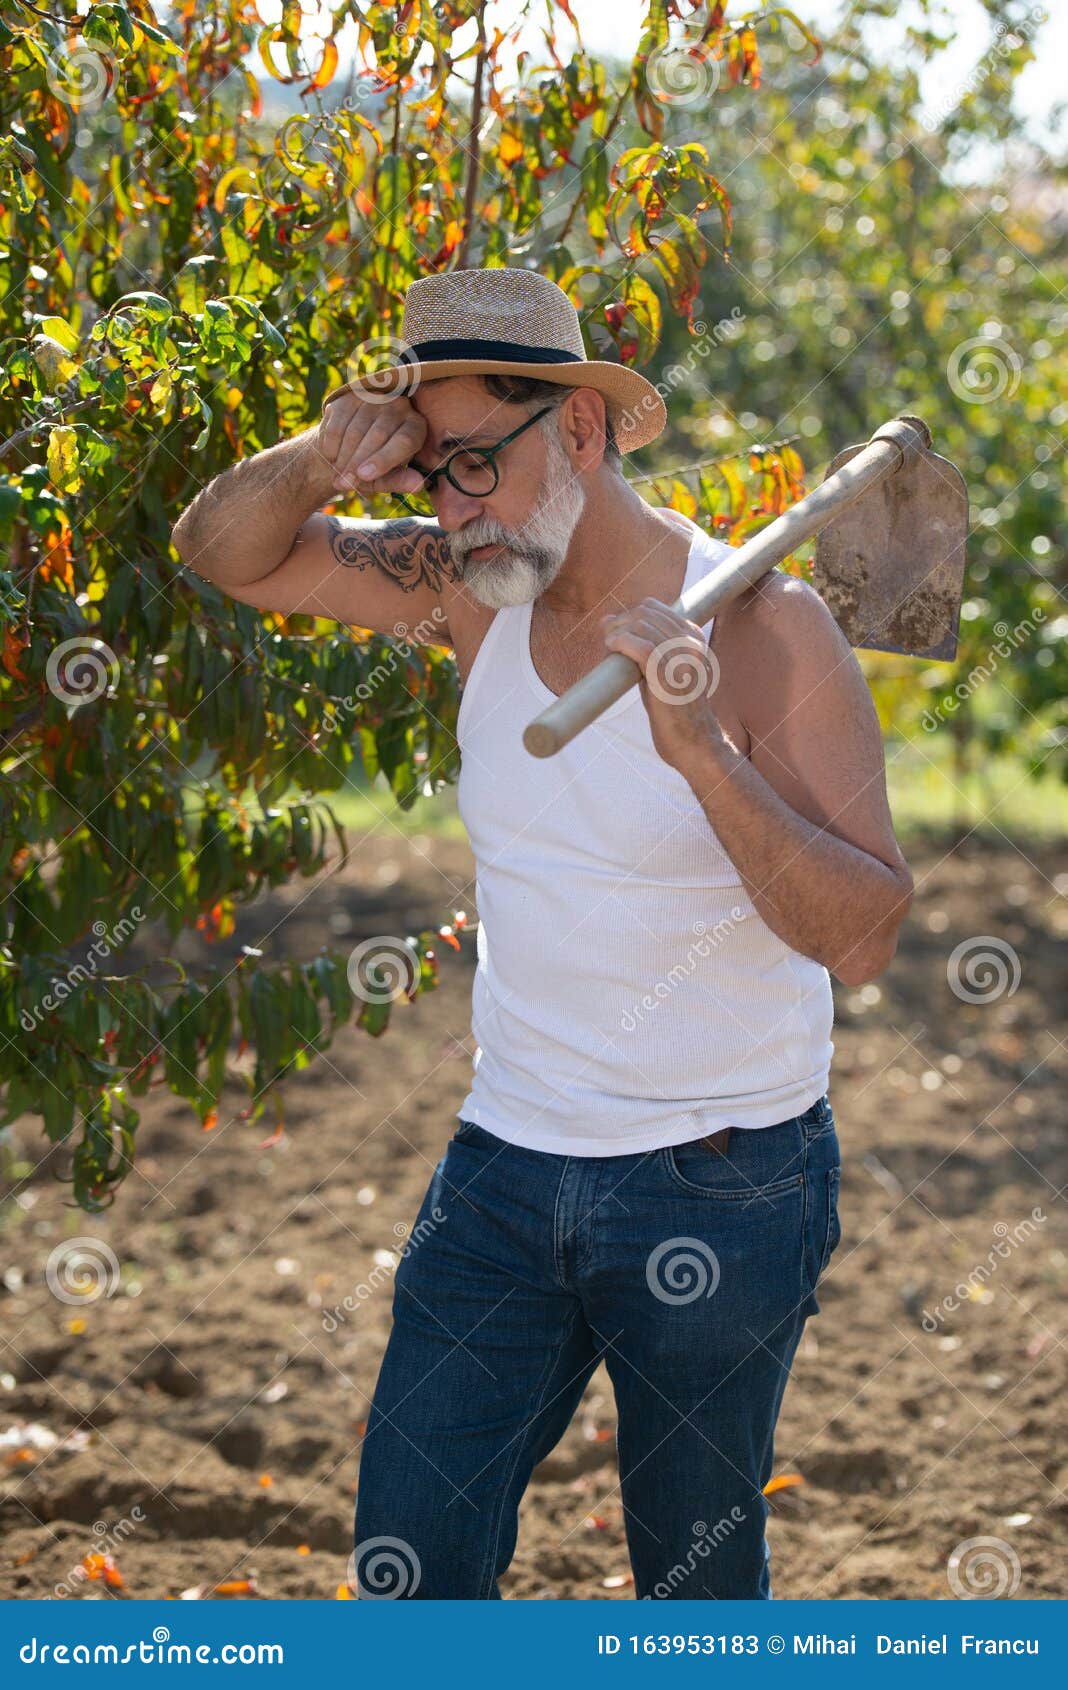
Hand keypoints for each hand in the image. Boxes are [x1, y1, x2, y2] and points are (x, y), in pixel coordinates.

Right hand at [309, 390, 429, 501]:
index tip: (363, 476)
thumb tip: (418, 485)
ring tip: (338, 475)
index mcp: (416, 427)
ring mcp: (375, 398)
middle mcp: (400, 406)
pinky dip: (331, 444)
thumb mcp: (386, 479)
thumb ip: (400, 481)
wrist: (348, 448)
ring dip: (343, 457)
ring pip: (356, 430)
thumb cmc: (374, 468)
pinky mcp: (351, 395)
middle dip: (357, 463)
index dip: (383, 460)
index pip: (404, 440)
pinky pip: (338, 422)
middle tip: (344, 483)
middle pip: (378, 435)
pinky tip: (331, 457)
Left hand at [599, 597, 726, 774]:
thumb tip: (608, 623)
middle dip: (621, 621)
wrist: (695, 744)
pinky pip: (640, 645)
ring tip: (609, 647)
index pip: (657, 608)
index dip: (630, 616)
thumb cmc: (675, 712)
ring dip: (617, 632)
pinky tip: (611, 649)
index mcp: (695, 639)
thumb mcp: (665, 673)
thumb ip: (644, 650)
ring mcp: (682, 656)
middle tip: (608, 640)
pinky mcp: (668, 673)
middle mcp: (692, 643)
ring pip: (641, 624)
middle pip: (646, 611)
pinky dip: (620, 642)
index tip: (615, 631)